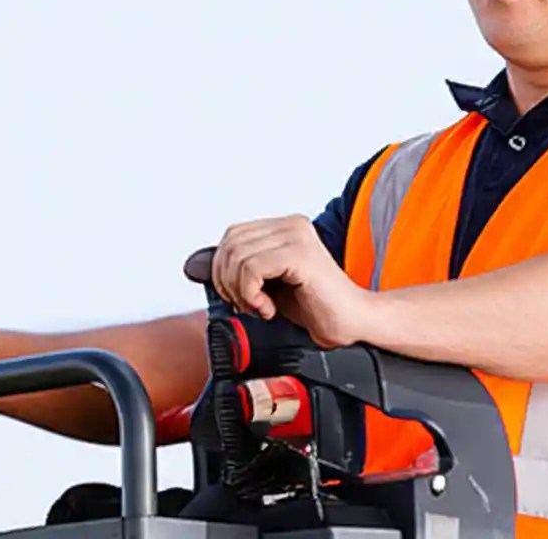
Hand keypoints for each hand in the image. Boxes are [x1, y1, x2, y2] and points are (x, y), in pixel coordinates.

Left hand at [211, 214, 373, 348]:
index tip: (238, 296)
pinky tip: (269, 308)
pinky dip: (251, 294)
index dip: (223, 268)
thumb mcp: (268, 285)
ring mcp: (296, 236)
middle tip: (248, 304)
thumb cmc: (315, 307)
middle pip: (230, 244)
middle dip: (227, 280)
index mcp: (285, 227)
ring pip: (238, 257)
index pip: (232, 235)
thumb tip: (194, 265)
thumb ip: (240, 270)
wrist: (352, 323)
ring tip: (262, 307)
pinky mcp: (300, 254)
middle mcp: (291, 225)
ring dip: (241, 291)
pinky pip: (252, 268)